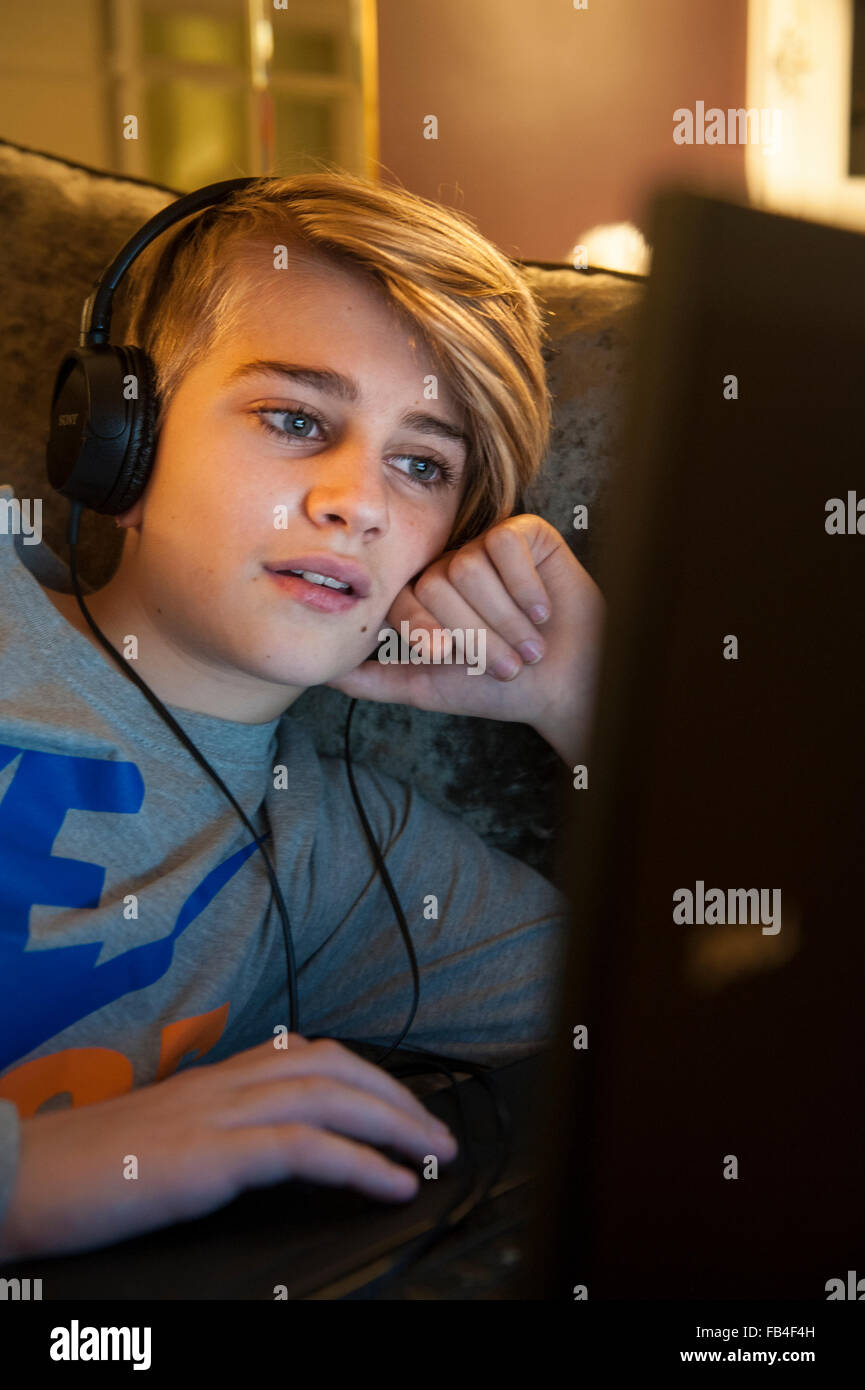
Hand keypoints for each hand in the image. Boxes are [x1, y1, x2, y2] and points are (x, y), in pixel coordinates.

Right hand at [0, 1036, 456, 1262]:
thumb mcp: (161, 1140)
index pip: (311, 1055)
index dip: (368, 1075)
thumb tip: (263, 1153)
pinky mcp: (210, 1155)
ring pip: (332, 1097)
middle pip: (334, 1068)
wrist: (16, 1177)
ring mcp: (217, 1114)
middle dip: (397, 1098)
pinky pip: (305, 1149)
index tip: (404, 1105)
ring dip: (396, 1124)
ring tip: (434, 1155)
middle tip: (440, 1135)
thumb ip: (213, 1134)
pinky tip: (392, 1185)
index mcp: (213, 1079)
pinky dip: (361, 1163)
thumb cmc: (81, 1171)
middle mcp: (223, 1084)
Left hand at [325, 514, 603, 748]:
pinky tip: (542, 609)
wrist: (565, 681)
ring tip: (529, 643)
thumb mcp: (426, 687)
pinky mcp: (523, 533)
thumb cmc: (498, 687)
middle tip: (506, 662)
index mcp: (423, 596)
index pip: (405, 602)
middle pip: (438, 584)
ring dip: (505, 619)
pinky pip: (504, 546)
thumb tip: (323, 673)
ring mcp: (484, 546)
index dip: (432, 635)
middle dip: (476, 635)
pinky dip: (525, 587)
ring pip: (469, 568)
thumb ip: (373, 680)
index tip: (458, 663)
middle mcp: (449, 565)